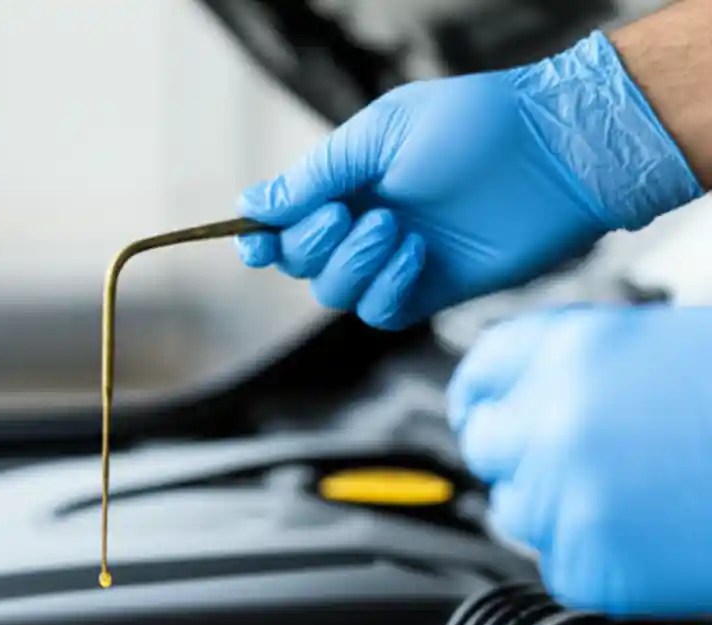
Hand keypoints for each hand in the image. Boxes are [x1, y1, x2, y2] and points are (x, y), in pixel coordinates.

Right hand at [236, 32, 699, 329]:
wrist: (558, 154)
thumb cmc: (475, 128)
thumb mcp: (379, 137)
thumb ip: (314, 177)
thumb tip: (250, 208)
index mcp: (347, 182)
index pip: (282, 224)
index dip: (260, 239)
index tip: (257, 244)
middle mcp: (363, 223)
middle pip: (299, 261)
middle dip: (313, 243)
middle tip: (355, 213)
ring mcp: (395, 259)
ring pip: (333, 293)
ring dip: (352, 265)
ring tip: (398, 229)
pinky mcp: (429, 289)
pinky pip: (379, 312)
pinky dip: (385, 290)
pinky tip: (417, 257)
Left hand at [448, 305, 711, 616]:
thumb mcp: (663, 347)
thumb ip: (583, 367)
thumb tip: (529, 391)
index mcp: (573, 351)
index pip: (480, 372)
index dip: (482, 394)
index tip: (482, 409)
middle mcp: (553, 420)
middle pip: (487, 445)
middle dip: (520, 453)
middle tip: (572, 460)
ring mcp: (565, 497)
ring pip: (515, 512)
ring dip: (554, 508)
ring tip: (633, 497)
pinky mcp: (592, 566)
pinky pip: (560, 568)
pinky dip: (595, 560)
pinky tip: (650, 536)